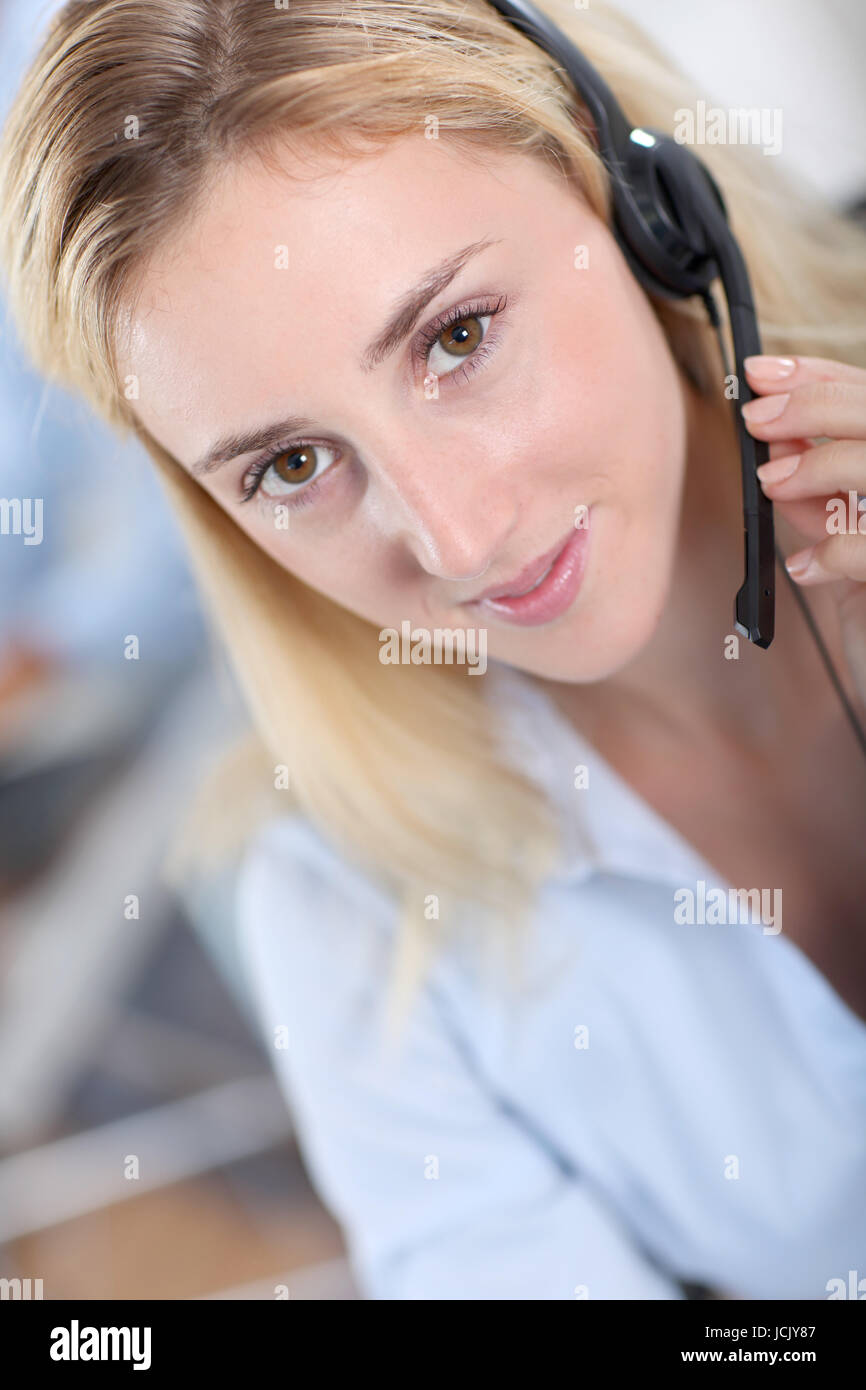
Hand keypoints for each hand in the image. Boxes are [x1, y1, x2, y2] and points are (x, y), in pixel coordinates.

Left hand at [741, 354, 865, 708]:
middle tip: (756, 420)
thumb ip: (816, 492)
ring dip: (818, 468)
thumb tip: (773, 439)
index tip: (761, 372)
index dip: (819, 377)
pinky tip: (804, 569)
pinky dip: (832, 552)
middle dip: (813, 407)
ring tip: (772, 486)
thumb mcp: (837, 539)